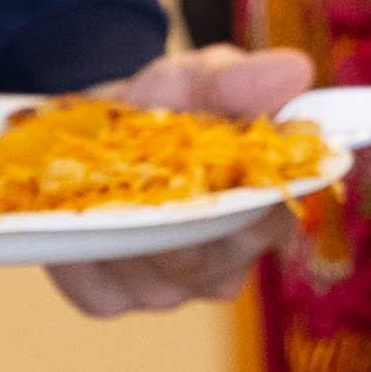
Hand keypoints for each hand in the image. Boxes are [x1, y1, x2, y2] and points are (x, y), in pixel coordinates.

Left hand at [44, 45, 322, 316]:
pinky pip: (97, 289)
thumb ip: (240, 81)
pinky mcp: (111, 300)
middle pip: (208, 263)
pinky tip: (73, 212)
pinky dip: (79, 253)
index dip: (237, 201)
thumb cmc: (166, 103)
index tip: (204, 162)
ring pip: (151, 279)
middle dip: (171, 216)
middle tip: (135, 167)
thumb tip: (297, 70)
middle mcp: (224, 266)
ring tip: (98, 180)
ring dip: (124, 231)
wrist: (97, 121)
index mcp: (263, 215)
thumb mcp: (199, 79)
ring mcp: (168, 291)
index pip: (267, 224)